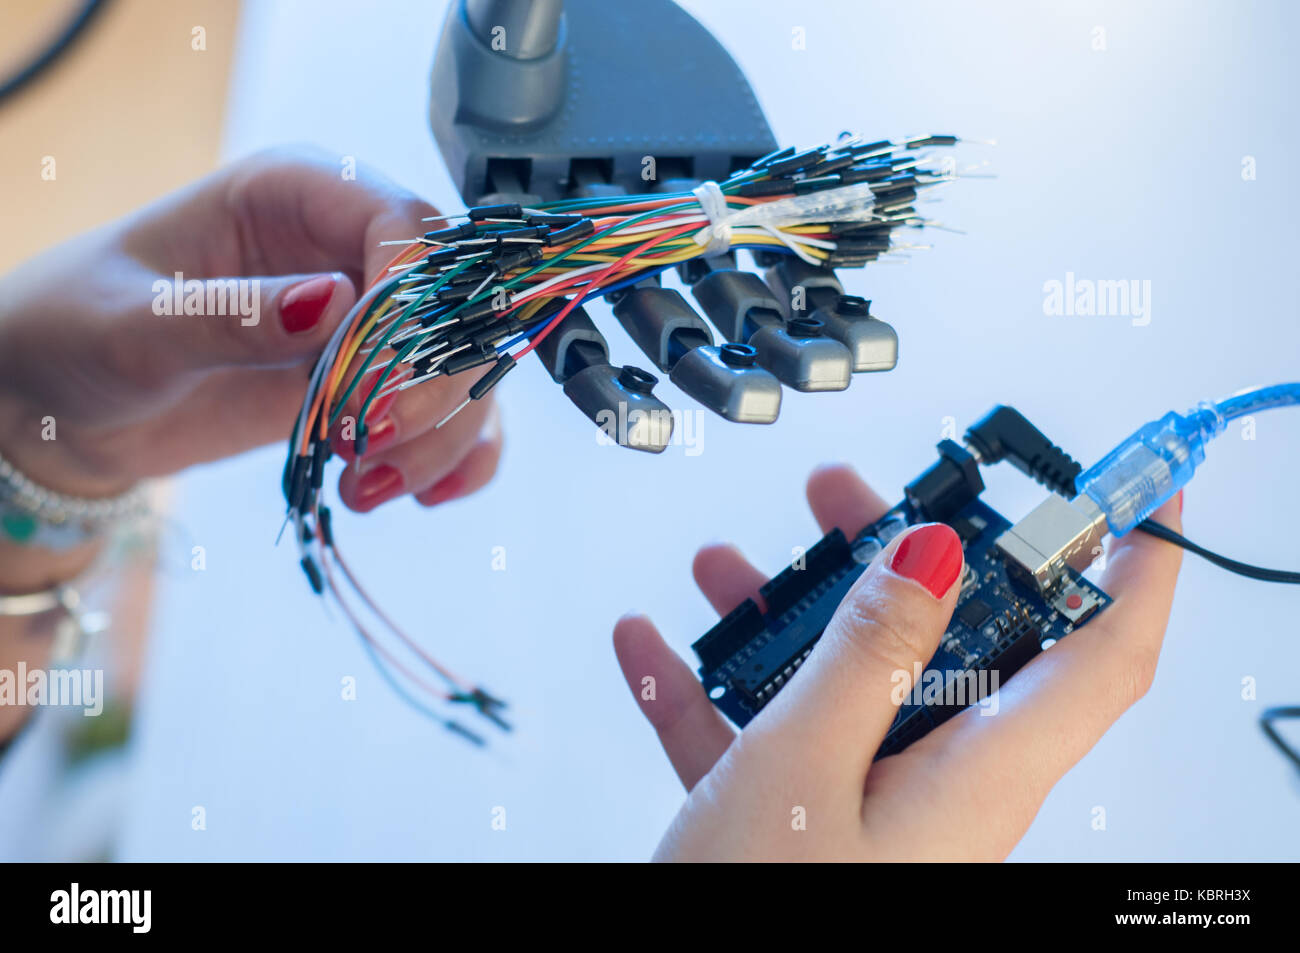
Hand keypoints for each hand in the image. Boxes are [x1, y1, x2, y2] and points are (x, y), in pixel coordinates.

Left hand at [0, 149, 501, 512]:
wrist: (63, 404)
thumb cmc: (74, 332)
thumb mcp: (128, 325)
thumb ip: (227, 315)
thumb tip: (331, 302)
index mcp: (293, 192)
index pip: (401, 227)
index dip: (412, 306)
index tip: (376, 390)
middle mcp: (346, 246)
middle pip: (453, 303)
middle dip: (434, 386)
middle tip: (374, 449)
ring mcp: (368, 319)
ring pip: (463, 366)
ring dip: (442, 435)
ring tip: (368, 486)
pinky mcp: (373, 383)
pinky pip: (451, 414)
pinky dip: (457, 457)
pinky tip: (427, 496)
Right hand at [614, 464, 1181, 860]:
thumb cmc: (759, 909)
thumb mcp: (804, 769)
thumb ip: (868, 656)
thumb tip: (935, 553)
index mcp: (977, 776)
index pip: (1100, 659)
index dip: (1131, 570)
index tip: (1139, 491)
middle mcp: (936, 789)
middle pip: (952, 648)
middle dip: (903, 561)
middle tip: (861, 496)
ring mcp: (864, 808)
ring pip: (850, 686)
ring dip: (787, 622)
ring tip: (732, 563)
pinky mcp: (798, 826)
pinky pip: (768, 740)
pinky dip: (712, 691)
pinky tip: (650, 650)